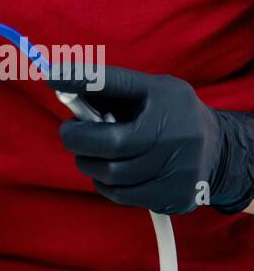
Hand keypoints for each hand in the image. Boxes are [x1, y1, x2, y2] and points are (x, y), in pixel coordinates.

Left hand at [48, 64, 253, 213]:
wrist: (219, 150)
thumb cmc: (169, 117)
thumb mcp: (149, 92)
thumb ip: (108, 91)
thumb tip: (60, 82)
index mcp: (164, 97)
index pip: (116, 84)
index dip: (83, 80)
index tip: (53, 75)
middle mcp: (176, 131)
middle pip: (107, 144)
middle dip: (76, 140)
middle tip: (71, 133)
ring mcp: (178, 167)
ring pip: (109, 174)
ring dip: (89, 164)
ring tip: (95, 154)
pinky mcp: (174, 195)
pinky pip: (119, 195)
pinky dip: (105, 184)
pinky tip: (113, 173)